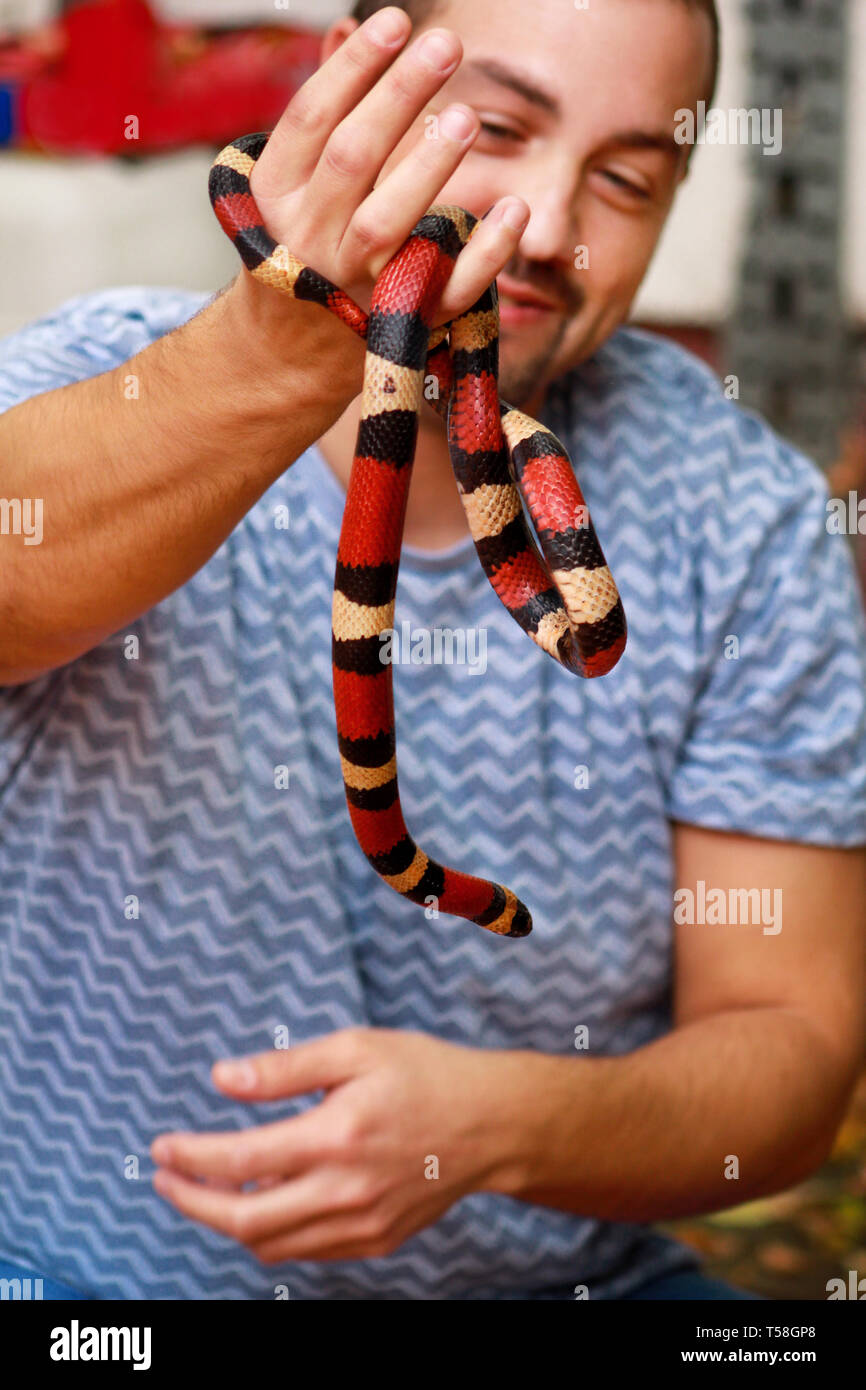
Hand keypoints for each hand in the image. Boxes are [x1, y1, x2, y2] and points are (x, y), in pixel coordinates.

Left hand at [150, 1027, 524, 1262]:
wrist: (492, 1124)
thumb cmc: (424, 1075)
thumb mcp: (355, 1049)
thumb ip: (284, 1069)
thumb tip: (221, 1078)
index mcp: (336, 1136)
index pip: (238, 1159)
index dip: (189, 1157)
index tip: (162, 1147)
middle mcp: (345, 1191)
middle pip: (243, 1219)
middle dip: (191, 1201)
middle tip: (165, 1179)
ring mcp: (361, 1224)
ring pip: (270, 1245)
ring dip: (227, 1221)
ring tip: (208, 1187)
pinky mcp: (375, 1241)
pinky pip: (304, 1250)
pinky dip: (271, 1232)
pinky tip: (266, 1195)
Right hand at [233, 6, 528, 326]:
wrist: (292, 349)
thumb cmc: (306, 240)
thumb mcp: (297, 178)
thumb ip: (328, 110)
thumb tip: (350, 28)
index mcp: (278, 195)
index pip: (312, 119)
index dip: (353, 68)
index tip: (397, 22)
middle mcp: (311, 240)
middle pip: (352, 158)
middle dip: (398, 98)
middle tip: (446, 46)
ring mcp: (357, 284)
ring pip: (387, 223)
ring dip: (429, 168)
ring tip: (467, 116)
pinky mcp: (404, 321)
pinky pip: (448, 287)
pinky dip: (485, 252)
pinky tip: (515, 208)